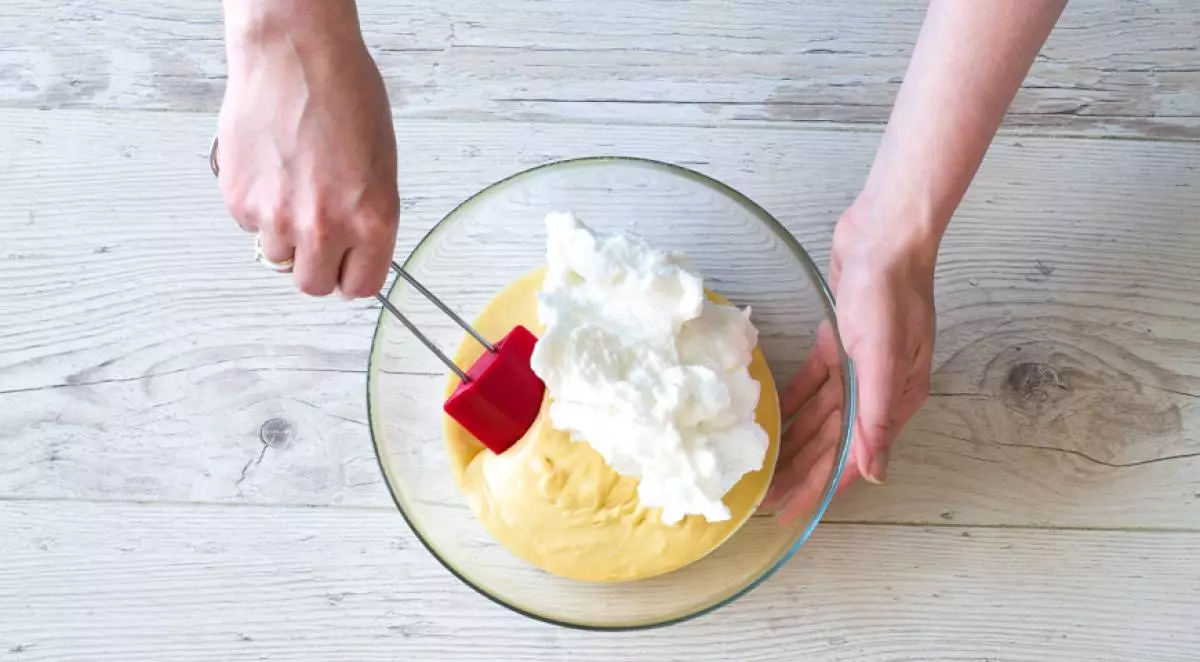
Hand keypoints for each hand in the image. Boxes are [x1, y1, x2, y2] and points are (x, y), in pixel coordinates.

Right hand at [217, 3, 398, 297]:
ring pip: (276, 256)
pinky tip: (270, 168)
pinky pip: (249, 225)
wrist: (294, 56)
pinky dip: (257, 205)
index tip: (345, 265)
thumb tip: (355, 250)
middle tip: (314, 233)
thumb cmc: (344, 94)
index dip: (350, 275)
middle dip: (315, 264)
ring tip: (291, 186)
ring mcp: (278, 217)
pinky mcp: (240, 201)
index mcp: (372, 221)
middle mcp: (325, 227)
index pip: (359, 287)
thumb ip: (367, 217)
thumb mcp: (381, 166)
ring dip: (283, 232)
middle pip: (312, 284)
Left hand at [765, 204, 936, 522]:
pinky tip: (772, 418)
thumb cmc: (888, 292)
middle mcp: (878, 389)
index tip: (791, 514)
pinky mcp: (839, 342)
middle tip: (764, 499)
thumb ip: (876, 416)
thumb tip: (875, 473)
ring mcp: (859, 365)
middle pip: (833, 443)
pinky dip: (795, 400)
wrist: (885, 233)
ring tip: (764, 468)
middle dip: (801, 473)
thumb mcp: (881, 356)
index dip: (821, 489)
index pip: (853, 458)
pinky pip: (814, 383)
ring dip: (794, 442)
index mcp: (894, 399)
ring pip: (821, 416)